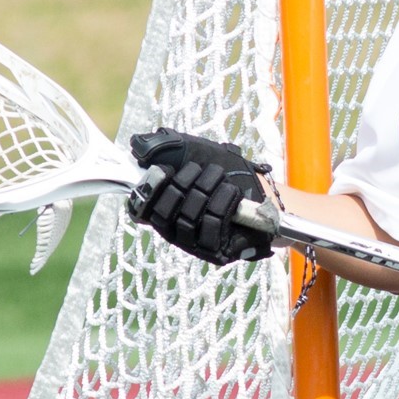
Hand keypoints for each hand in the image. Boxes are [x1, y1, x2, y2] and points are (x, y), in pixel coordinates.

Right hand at [127, 128, 276, 265]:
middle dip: (185, 185)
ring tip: (220, 177)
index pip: (141, 209)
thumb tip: (138, 147)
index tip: (166, 170)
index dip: (150, 189)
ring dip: (206, 191)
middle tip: (202, 170)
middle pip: (165, 212)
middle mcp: (173, 229)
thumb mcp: (192, 151)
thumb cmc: (223, 170)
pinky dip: (221, 205)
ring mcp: (193, 243)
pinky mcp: (215, 251)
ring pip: (188, 219)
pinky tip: (231, 193)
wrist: (260, 187)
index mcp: (163, 209)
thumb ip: (162, 147)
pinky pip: (210, 230)